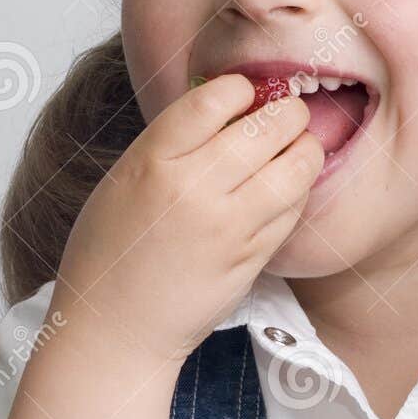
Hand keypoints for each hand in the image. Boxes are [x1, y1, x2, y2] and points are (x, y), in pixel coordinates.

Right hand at [53, 73, 324, 367]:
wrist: (114, 331)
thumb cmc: (111, 253)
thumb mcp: (123, 181)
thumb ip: (171, 144)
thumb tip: (225, 104)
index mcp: (151, 161)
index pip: (213, 99)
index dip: (240, 87)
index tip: (247, 92)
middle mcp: (192, 189)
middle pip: (265, 127)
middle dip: (288, 112)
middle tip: (289, 113)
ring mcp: (226, 227)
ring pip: (294, 168)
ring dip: (306, 149)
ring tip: (300, 146)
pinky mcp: (251, 259)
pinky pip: (292, 211)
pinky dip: (299, 191)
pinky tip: (290, 187)